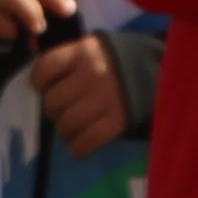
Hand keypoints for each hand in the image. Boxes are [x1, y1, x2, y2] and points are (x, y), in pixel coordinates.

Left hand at [30, 33, 136, 158]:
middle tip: (59, 112)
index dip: (38, 82)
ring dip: (63, 130)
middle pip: (54, 101)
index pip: (45, 69)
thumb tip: (37, 83)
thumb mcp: (90, 49)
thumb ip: (66, 61)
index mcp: (82, 53)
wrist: (160, 70)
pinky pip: (90, 139)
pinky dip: (78, 147)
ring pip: (68, 122)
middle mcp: (92, 74)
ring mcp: (107, 98)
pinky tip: (76, 147)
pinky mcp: (120, 120)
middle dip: (52, 110)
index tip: (43, 88)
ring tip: (67, 129)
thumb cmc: (115, 61)